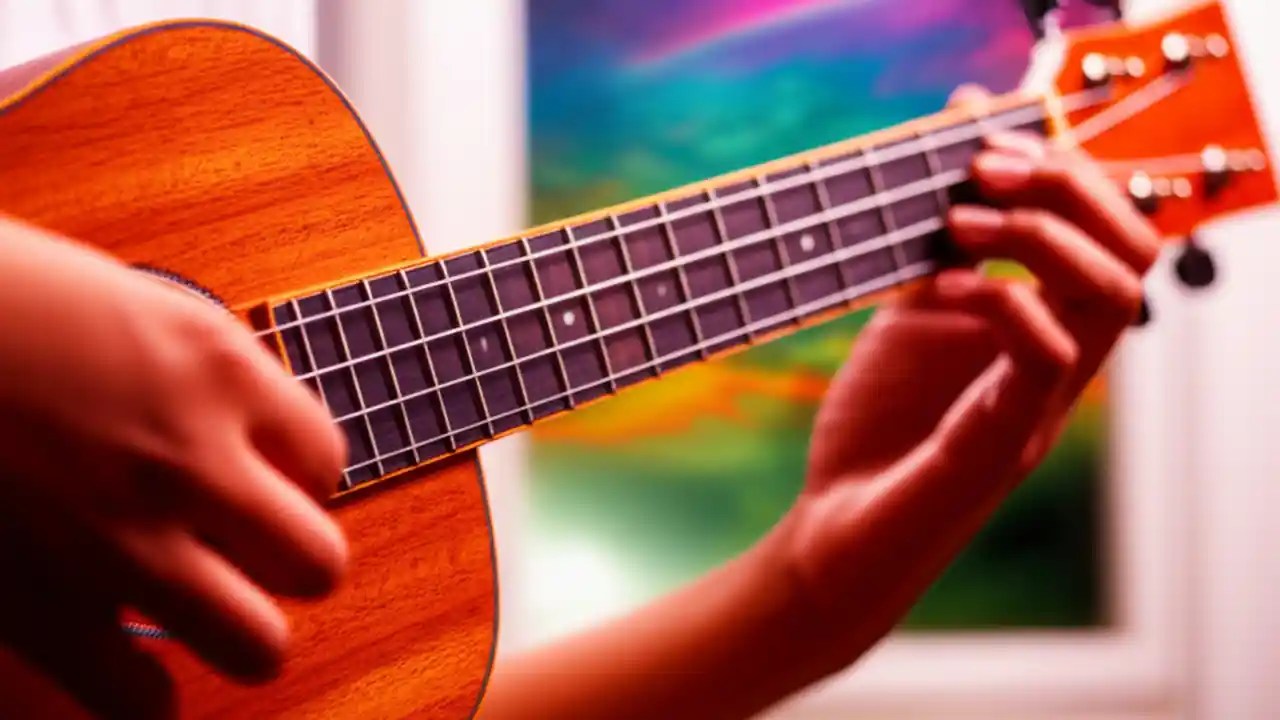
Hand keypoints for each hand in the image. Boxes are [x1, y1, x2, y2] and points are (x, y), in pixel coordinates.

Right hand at [0, 216, 347, 717]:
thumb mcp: (123, 302)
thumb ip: (193, 372)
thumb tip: (235, 421)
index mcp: (214, 369)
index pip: (324, 461)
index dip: (297, 481)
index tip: (266, 484)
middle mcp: (188, 459)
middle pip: (316, 563)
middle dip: (290, 565)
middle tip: (250, 556)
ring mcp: (121, 542)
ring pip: (258, 645)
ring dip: (239, 633)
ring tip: (204, 615)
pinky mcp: (42, 606)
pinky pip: (138, 698)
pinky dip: (143, 695)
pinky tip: (130, 673)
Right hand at [777, 87, 1158, 654]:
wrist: (844, 534)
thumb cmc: (891, 529)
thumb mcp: (937, 489)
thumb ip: (983, 429)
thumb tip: (1031, 340)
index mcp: (1041, 403)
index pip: (1086, 318)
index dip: (1018, 290)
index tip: (940, 297)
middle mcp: (1033, 353)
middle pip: (1115, 259)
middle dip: (1060, 205)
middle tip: (984, 175)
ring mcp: (989, 324)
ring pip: (1070, 234)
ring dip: (1038, 183)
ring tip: (971, 155)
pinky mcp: (936, 309)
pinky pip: (978, 234)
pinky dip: (973, 180)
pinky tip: (946, 139)